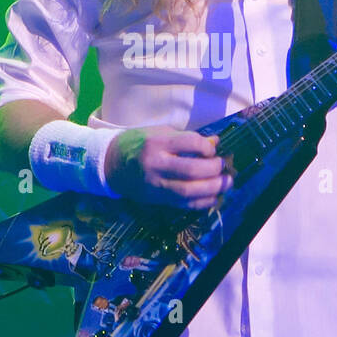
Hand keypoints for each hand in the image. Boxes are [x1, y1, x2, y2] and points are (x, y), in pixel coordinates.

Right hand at [104, 125, 232, 209]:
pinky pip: (182, 204)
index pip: (188, 143)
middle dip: (214, 169)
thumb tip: (215, 143)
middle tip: (225, 167)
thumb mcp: (159, 132)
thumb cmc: (137, 143)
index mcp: (155, 143)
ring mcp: (155, 185)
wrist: (110, 164)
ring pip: (188, 191)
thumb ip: (186, 138)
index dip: (206, 147)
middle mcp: (155, 165)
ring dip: (212, 189)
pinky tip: (214, 197)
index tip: (212, 150)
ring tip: (227, 184)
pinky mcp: (156, 199)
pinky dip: (201, 202)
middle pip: (191, 170)